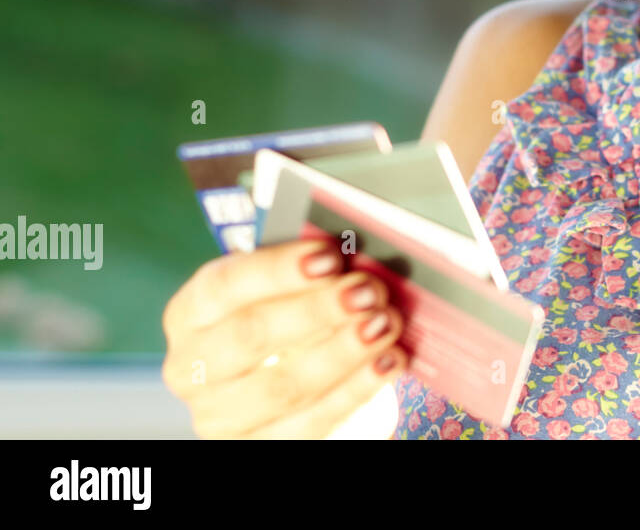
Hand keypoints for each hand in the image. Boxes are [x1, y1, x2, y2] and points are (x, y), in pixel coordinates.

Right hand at [161, 239, 407, 437]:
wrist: (264, 376)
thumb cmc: (276, 314)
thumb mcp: (278, 287)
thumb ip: (305, 272)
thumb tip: (355, 257)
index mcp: (190, 312)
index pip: (226, 285)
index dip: (279, 270)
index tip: (330, 256)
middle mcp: (192, 367)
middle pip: (252, 336)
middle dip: (318, 311)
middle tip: (368, 292)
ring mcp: (219, 415)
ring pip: (283, 387)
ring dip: (343, 353)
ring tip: (385, 325)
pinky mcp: (254, 445)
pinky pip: (309, 423)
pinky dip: (355, 391)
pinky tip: (388, 362)